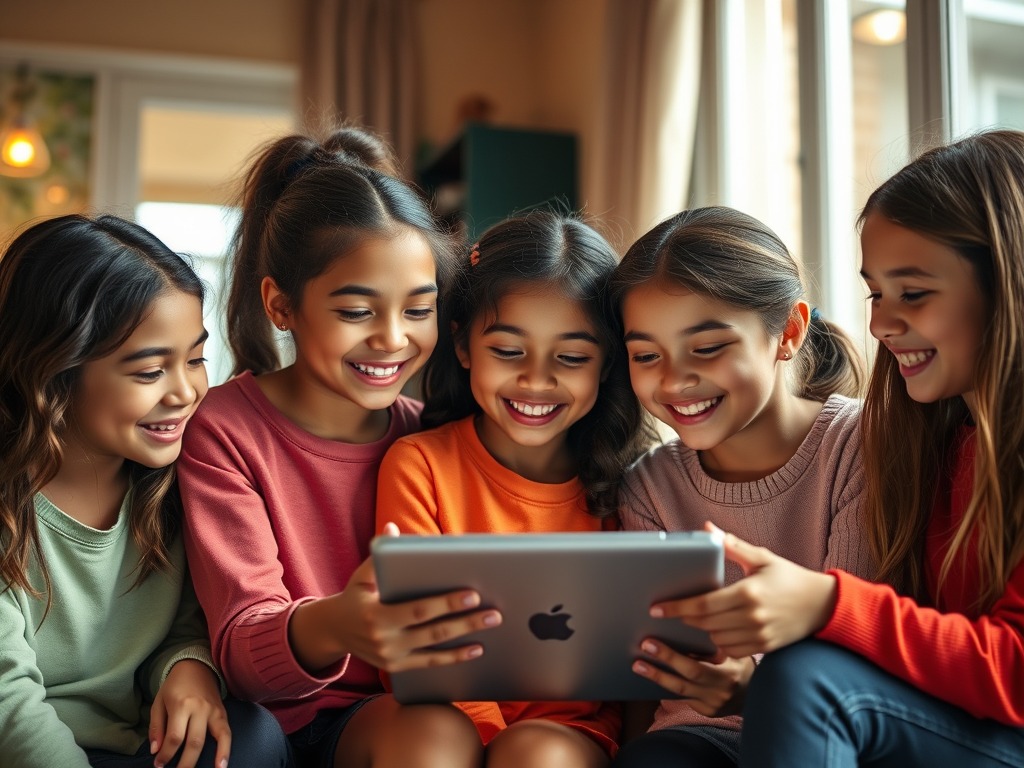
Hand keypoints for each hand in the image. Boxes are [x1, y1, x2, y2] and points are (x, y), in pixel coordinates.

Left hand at [149, 659, 228, 767]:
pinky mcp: (223, 712)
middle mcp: (200, 708)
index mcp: (181, 704)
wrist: (197, 666)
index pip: (175, 737)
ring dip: (205, 761)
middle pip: (193, 743)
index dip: (165, 755)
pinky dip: (225, 750)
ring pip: (211, 740)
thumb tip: (155, 751)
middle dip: (183, 764)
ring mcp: (213, 710)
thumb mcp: (159, 702)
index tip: (158, 764)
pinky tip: (222, 766)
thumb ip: (157, 727)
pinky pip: (227, 733)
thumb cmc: (175, 685)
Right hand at [332, 523, 502, 672]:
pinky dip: (453, 658)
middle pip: (434, 631)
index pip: (419, 610)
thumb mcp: (361, 576)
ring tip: (490, 626)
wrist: (334, 631)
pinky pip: (429, 663)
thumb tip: (392, 529)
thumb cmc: (354, 596)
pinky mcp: (396, 667)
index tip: (472, 595)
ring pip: (435, 649)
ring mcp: (391, 656)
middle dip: (466, 622)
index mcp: (376, 615)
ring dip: (466, 640)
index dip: (446, 604)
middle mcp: (385, 640)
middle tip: (494, 613)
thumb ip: (379, 555)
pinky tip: (475, 649)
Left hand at [631, 640, 753, 716]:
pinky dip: (666, 687)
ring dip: (656, 676)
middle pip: (686, 676)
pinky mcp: (707, 711)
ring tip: (638, 664)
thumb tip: (688, 623)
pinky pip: (683, 698)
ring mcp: (713, 703)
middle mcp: (720, 690)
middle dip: (664, 660)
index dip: (674, 655)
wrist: (754, 693)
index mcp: (729, 672)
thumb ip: (716, 644)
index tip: (656, 639)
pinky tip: (652, 676)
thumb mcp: (734, 650)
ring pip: (679, 690)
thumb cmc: (740, 663)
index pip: (697, 664)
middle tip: (645, 645)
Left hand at [649, 522, 837, 656]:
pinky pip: (731, 650)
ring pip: (715, 639)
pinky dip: (719, 643)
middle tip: (668, 613)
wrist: (823, 605)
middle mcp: (752, 616)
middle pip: (704, 624)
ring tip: (693, 620)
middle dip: (684, 619)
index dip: (676, 608)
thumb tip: (707, 528)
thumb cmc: (789, 577)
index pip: (702, 604)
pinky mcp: (764, 647)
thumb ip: (731, 545)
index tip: (657, 608)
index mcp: (748, 592)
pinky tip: (714, 631)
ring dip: (702, 631)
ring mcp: (759, 635)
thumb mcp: (761, 557)